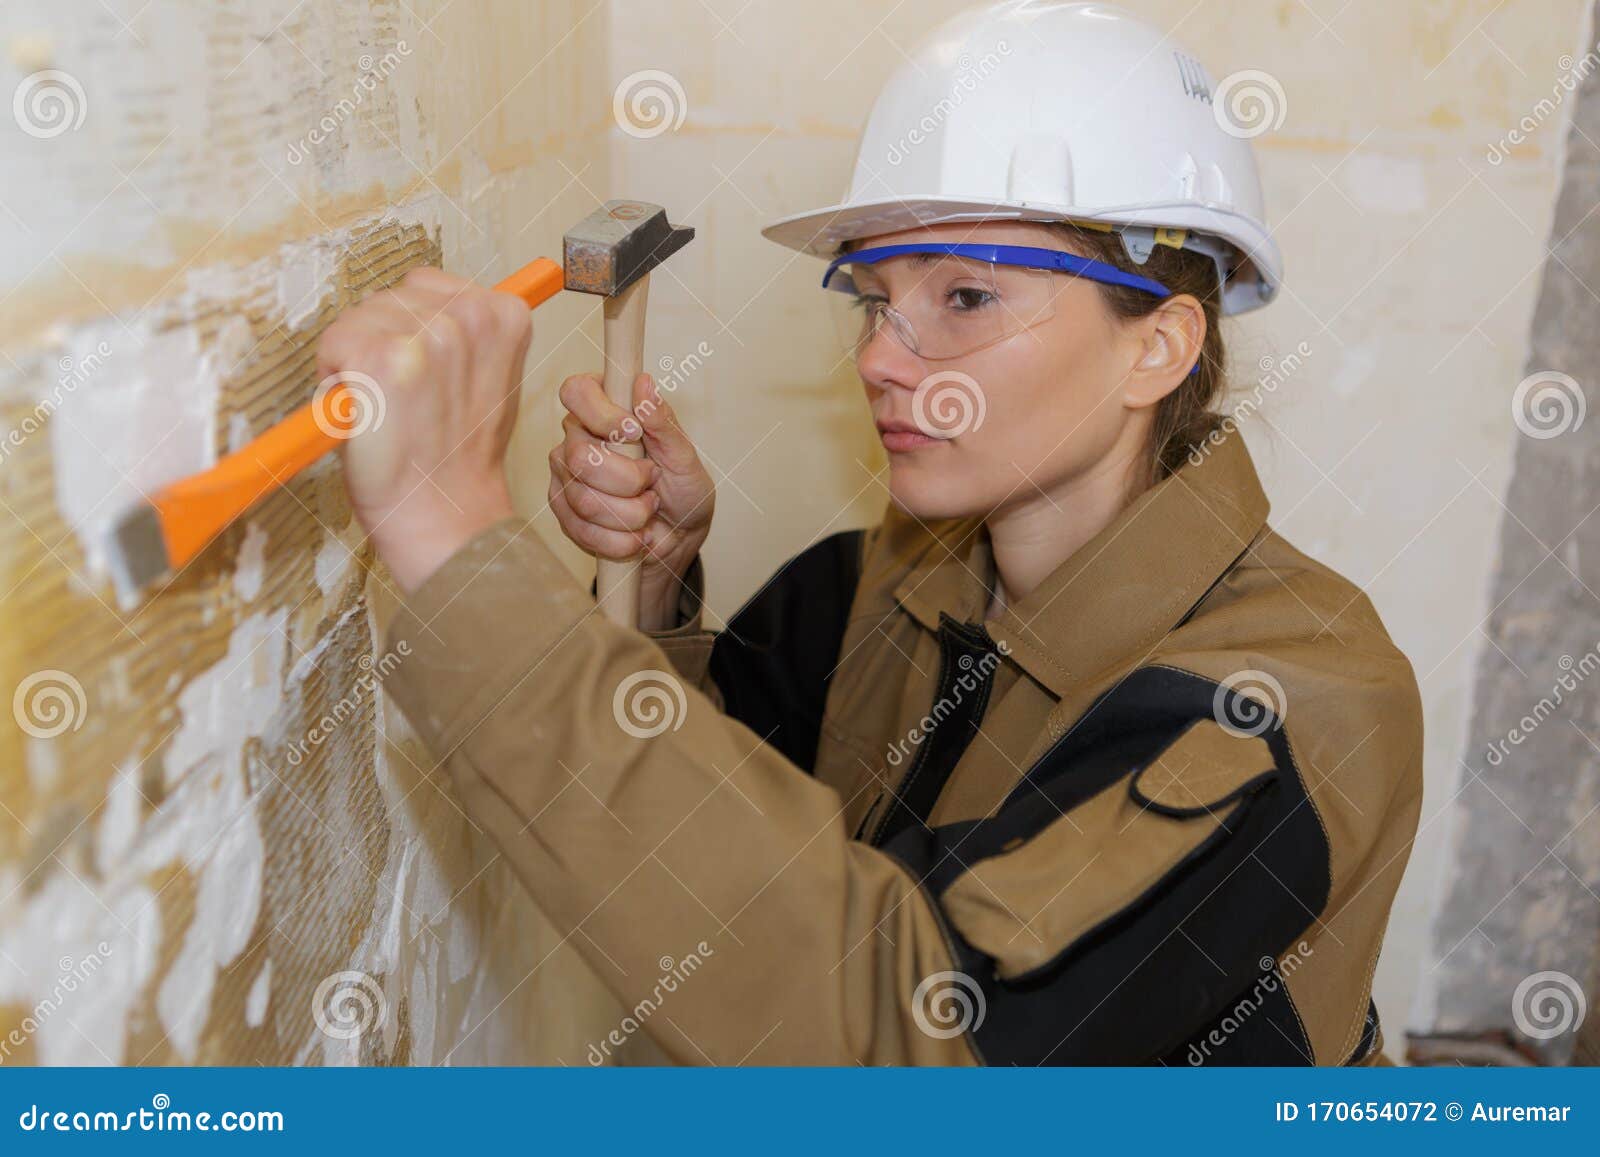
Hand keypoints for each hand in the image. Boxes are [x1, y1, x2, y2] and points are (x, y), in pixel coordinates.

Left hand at [316, 266, 530, 591]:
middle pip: (391, 298)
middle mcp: (468, 316)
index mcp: (503, 316)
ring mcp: (425, 334)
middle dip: (384, 341)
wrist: (444, 515)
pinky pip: (334, 343)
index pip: (430, 287)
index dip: (416, 332)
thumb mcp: (492, 382)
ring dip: (358, 357)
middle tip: (403, 399)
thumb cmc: (460, 458)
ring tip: (387, 406)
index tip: (424, 373)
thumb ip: (470, 338)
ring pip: (360, 318)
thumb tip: (431, 307)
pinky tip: (365, 410)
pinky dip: (334, 376)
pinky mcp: (380, 355)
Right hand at [549, 371, 714, 630]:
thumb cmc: (682, 487)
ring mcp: (564, 474)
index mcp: (604, 407)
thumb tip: (643, 383)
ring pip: (583, 499)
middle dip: (628, 481)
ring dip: (631, 514)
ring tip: (648, 509)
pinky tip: (636, 534)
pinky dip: (620, 540)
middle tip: (652, 482)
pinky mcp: (563, 511)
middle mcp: (576, 436)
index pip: (577, 392)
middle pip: (579, 456)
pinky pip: (583, 530)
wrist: (678, 535)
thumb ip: (663, 421)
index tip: (635, 432)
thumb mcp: (684, 455)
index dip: (603, 415)